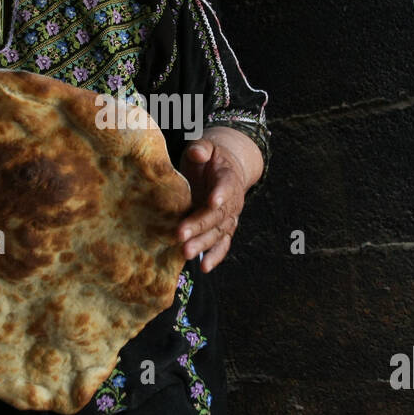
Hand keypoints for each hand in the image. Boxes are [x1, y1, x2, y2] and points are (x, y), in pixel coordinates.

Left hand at [176, 137, 247, 272]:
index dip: (221, 194)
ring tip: (186, 252)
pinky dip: (215, 257)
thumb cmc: (210, 158)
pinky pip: (222, 245)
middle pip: (217, 215)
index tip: (212, 202)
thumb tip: (197, 152)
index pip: (226, 186)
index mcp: (228, 178)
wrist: (227, 169)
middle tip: (181, 234)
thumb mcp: (206, 147)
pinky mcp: (223, 229)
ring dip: (203, 244)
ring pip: (218, 233)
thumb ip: (201, 149)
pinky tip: (204, 267)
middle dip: (200, 225)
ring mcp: (228, 218)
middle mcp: (232, 201)